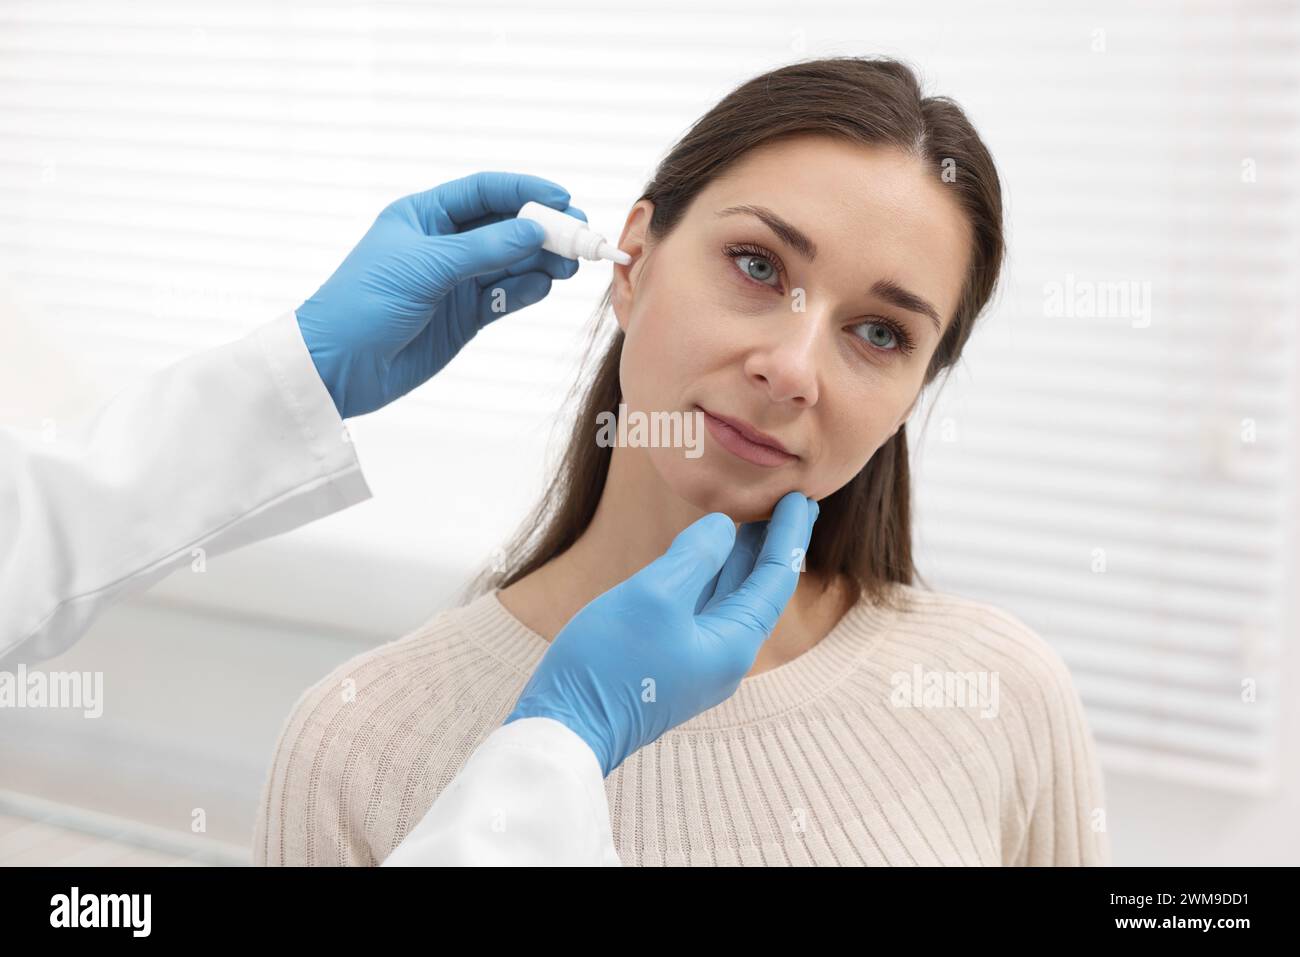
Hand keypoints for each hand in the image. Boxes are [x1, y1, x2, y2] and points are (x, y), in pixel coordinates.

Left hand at [295, 171, 586, 417]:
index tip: (562, 200)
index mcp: (424, 216)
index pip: (484, 192)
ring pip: (511, 263)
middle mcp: (443, 244)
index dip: (524, 192)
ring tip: (569, 266)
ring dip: (541, 262)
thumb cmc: (364, 304)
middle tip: (579, 236)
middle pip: (505, 227)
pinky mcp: (463, 317)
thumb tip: (533, 230)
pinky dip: (526, 290)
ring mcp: (455, 282)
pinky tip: (544, 287)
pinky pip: (505, 296)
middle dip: (543, 229)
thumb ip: (484, 248)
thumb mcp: (425, 267)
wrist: (338, 367)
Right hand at [505, 491, 819, 776]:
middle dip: (772, 546)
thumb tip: (723, 527)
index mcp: (733, 643)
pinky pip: (704, 610)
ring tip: (752, 521)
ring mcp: (698, 662)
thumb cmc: (609, 664)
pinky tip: (704, 558)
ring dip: (741, 560)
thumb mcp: (654, 596)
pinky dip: (712, 577)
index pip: (775, 579)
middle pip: (758, 591)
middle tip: (789, 504)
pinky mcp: (671, 663)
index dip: (789, 535)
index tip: (799, 497)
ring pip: (730, 600)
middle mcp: (725, 656)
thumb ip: (695, 556)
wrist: (565, 730)